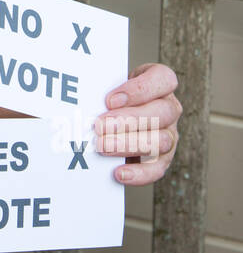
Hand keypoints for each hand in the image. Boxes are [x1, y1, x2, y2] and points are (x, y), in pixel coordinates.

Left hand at [93, 63, 182, 185]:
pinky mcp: (163, 158)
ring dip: (129, 144)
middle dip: (128, 120)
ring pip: (161, 140)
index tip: (110, 100)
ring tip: (103, 147)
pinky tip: (119, 173)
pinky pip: (157, 168)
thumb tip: (84, 99)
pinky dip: (139, 173)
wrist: (118, 117)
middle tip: (100, 126)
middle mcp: (170, 108)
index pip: (163, 79)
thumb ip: (105, 87)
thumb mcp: (112, 84)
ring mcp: (170, 133)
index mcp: (161, 83)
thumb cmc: (116, 97)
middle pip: (162, 112)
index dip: (138, 90)